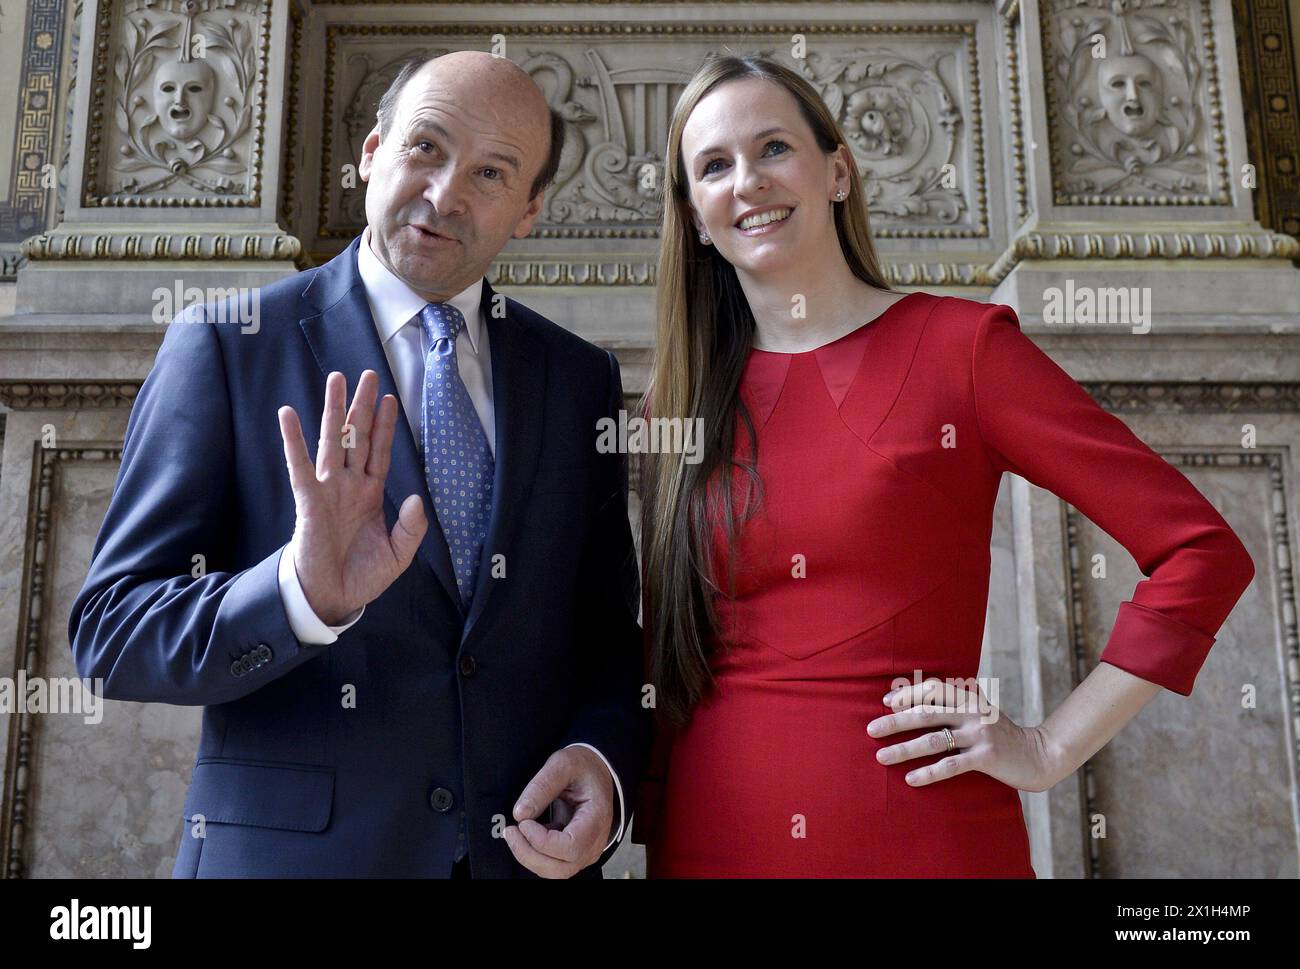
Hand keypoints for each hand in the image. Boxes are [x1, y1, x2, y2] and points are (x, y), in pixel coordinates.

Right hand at [277, 369, 427, 624]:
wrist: (332, 598)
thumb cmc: (363, 576)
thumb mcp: (398, 555)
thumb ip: (411, 528)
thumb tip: (416, 499)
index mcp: (371, 495)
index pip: (380, 452)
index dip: (386, 427)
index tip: (391, 400)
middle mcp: (349, 485)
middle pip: (357, 436)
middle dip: (362, 406)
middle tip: (367, 375)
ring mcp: (328, 490)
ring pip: (331, 441)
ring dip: (333, 410)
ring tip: (335, 379)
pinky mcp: (308, 500)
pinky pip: (299, 465)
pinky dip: (293, 440)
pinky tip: (288, 414)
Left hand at [503, 747, 613, 877]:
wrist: (597, 772)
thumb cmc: (583, 768)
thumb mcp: (563, 764)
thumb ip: (541, 786)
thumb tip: (520, 814)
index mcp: (597, 819)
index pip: (571, 847)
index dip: (542, 841)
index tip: (524, 823)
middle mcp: (594, 842)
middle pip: (561, 869)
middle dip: (529, 854)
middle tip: (511, 831)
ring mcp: (585, 851)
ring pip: (555, 872)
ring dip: (529, 856)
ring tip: (515, 833)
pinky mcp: (574, 853)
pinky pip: (552, 864)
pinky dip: (535, 854)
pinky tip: (528, 832)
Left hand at [866, 677, 1060, 793]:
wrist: (1040, 755)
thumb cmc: (1002, 735)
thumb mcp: (981, 712)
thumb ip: (957, 705)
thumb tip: (918, 702)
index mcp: (970, 697)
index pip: (933, 689)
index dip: (908, 693)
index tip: (887, 702)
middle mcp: (974, 711)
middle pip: (926, 713)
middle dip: (896, 721)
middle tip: (871, 730)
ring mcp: (981, 734)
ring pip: (934, 739)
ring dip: (904, 749)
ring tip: (881, 757)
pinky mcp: (987, 757)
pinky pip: (951, 765)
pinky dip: (928, 772)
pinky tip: (911, 779)